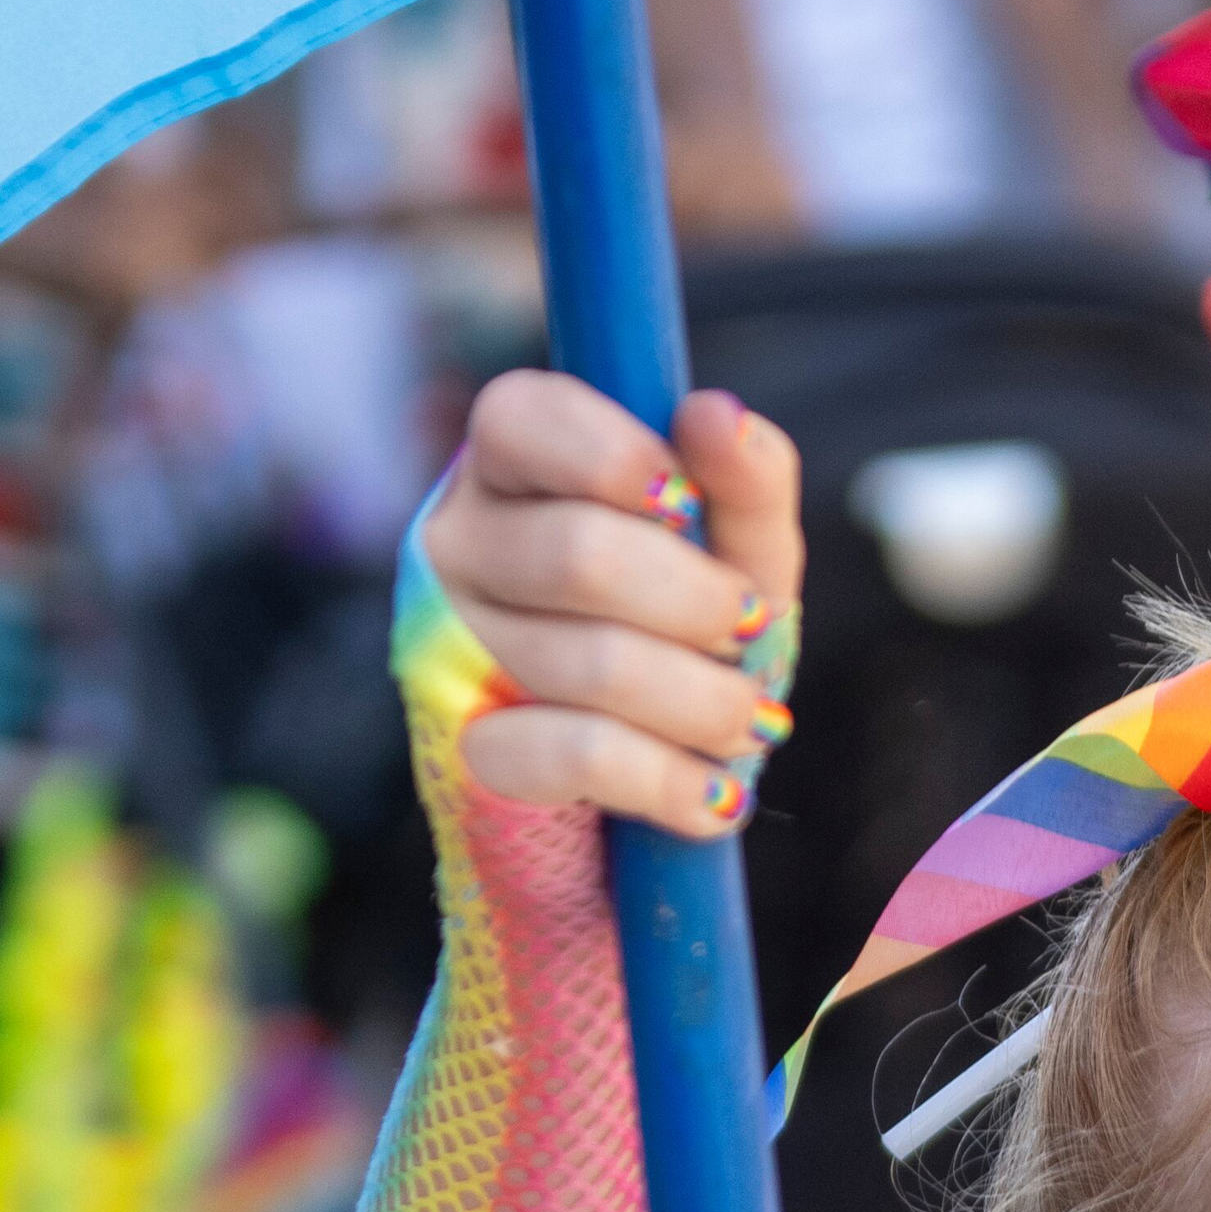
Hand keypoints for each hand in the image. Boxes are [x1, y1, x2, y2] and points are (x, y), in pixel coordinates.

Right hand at [426, 369, 801, 835]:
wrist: (658, 767)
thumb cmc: (693, 628)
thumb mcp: (739, 550)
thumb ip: (744, 482)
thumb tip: (715, 415)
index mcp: (516, 461)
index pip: (522, 421)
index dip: (615, 459)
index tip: (686, 505)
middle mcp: (467, 543)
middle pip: (576, 555)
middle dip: (695, 601)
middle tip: (748, 625)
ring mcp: (460, 649)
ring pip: (591, 665)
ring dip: (704, 702)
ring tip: (750, 718)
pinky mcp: (475, 750)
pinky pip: (577, 757)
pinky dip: (668, 782)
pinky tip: (716, 796)